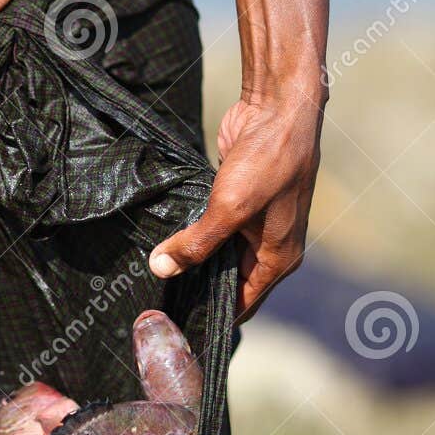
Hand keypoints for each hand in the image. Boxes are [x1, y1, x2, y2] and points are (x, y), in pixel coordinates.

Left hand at [148, 89, 324, 321]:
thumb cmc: (267, 161)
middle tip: (158, 301)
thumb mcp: (230, 208)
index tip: (178, 324)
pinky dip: (193, 236)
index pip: (243, 304)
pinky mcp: (238, 202)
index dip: (213, 316)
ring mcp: (255, 223)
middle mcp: (270, 247)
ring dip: (193, 261)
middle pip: (229, 282)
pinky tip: (166, 242)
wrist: (278, 109)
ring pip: (219, 255)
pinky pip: (213, 229)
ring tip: (156, 275)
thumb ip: (197, 243)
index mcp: (278, 258)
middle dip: (198, 290)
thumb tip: (161, 269)